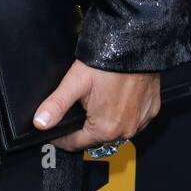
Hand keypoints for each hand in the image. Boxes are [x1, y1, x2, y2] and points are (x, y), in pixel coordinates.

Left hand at [33, 59, 160, 152]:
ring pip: (115, 130)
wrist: (135, 47)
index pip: (75, 143)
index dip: (61, 138)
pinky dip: (123, 114)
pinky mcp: (150, 111)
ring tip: (94, 104)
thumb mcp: (75, 82)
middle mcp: (125, 131)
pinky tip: (115, 100)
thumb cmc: (106, 63)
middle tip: (73, 112)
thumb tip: (39, 123)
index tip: (53, 133)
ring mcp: (140, 122)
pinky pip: (133, 119)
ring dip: (103, 122)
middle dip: (82, 129)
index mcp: (105, 129)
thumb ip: (56, 105)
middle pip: (95, 138)